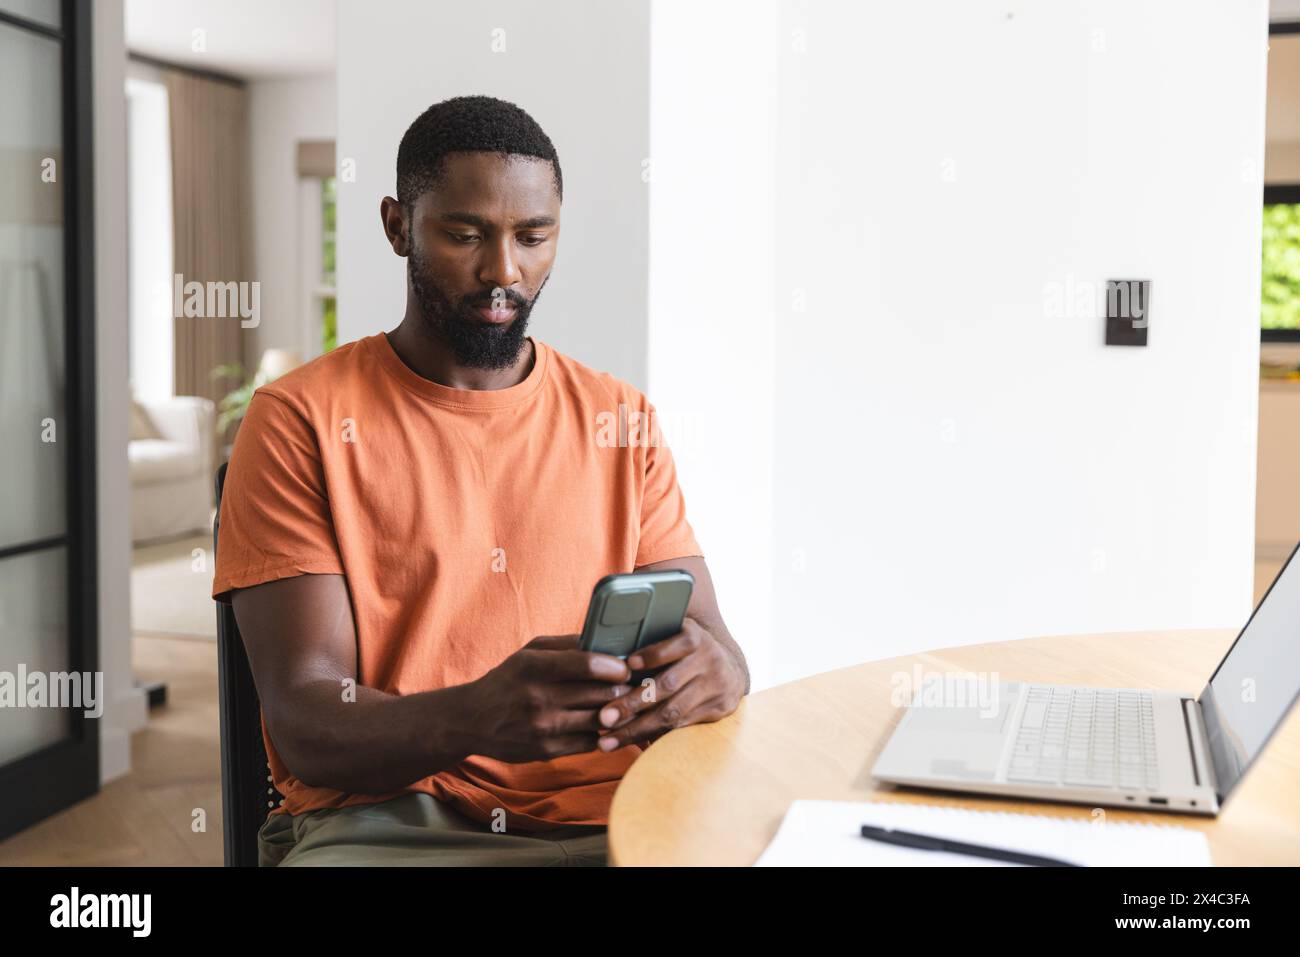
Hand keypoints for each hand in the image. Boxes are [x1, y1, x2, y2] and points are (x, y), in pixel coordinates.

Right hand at [465, 634, 632, 762]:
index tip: (625, 668)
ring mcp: (543, 727)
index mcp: (534, 666)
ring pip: (599, 719)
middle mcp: (538, 697)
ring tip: (618, 704)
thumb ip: (567, 645)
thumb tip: (606, 641)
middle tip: (630, 686)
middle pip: (600, 693)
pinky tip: (595, 723)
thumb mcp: (529, 653)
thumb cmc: (508, 680)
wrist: (472, 720)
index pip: (588, 664)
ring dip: (614, 712)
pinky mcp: (546, 751)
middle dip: (621, 689)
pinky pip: (590, 742)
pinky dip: (598, 732)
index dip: (615, 666)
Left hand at [592, 616, 745, 751]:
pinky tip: (628, 742)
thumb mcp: (675, 636)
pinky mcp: (718, 710)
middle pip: (669, 684)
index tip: (627, 664)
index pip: (679, 644)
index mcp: (696, 637)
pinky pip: (680, 727)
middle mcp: (710, 661)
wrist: (729, 668)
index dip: (654, 654)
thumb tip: (610, 656)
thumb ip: (651, 639)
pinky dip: (652, 735)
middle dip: (633, 703)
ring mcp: (716, 688)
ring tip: (608, 741)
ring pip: (672, 712)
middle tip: (603, 718)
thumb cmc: (685, 651)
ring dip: (636, 729)